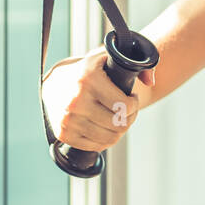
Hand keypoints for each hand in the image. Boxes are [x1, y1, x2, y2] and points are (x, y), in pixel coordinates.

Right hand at [41, 49, 155, 152]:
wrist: (53, 84)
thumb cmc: (85, 72)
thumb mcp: (106, 58)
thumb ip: (134, 63)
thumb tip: (151, 81)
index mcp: (88, 80)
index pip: (124, 105)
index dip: (134, 105)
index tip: (131, 99)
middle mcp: (76, 101)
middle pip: (118, 124)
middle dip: (129, 119)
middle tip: (126, 112)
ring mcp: (68, 120)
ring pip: (109, 138)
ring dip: (119, 131)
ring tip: (117, 119)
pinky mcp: (64, 134)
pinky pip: (95, 146)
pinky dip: (105, 140)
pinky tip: (105, 128)